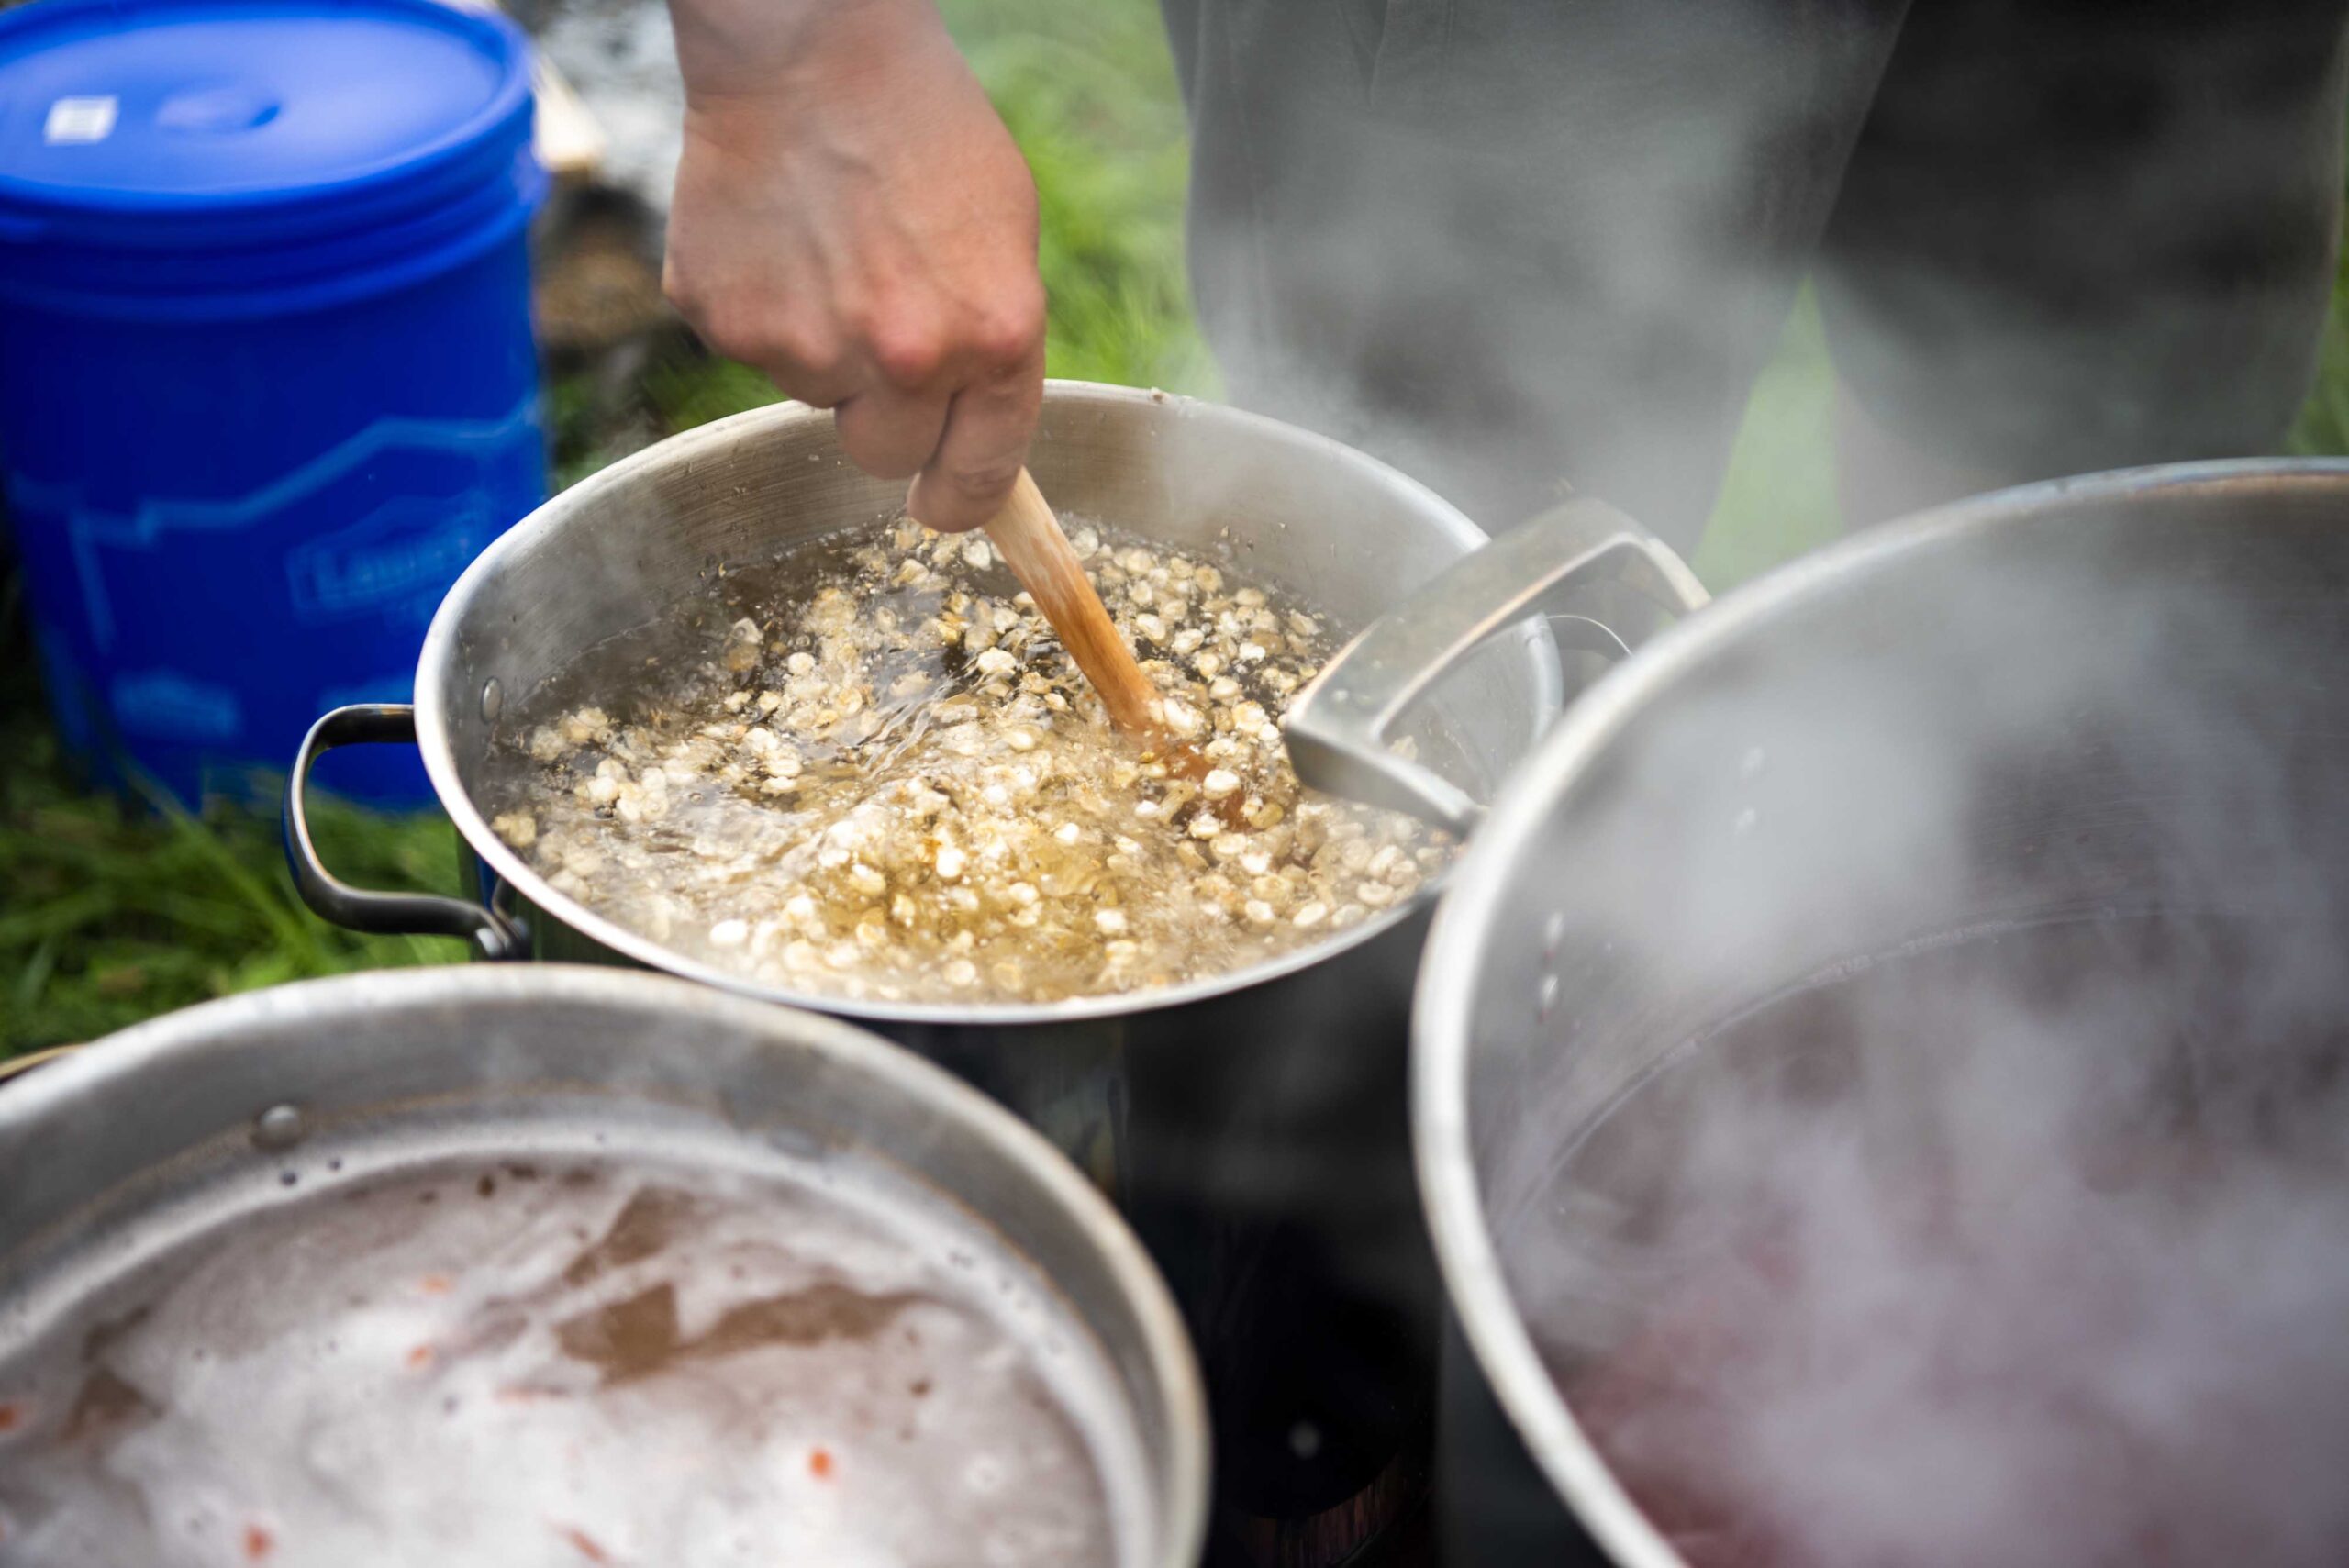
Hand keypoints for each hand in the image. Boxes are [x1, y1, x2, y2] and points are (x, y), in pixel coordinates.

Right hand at [662, 0, 1045, 530]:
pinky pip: (752, 350)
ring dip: (821, 344)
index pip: (978, 476)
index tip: (941, 505)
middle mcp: (907, 359)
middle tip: (873, 327)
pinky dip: (762, 306)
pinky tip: (778, 236)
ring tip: (827, 248)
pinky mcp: (729, 325)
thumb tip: (971, 434)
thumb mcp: (1005, 237)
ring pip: (814, 395)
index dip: (959, 500)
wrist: (808, 50)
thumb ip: (993, 345)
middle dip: (882, 413)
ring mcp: (809, 348)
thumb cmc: (921, 130)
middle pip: (884, 456)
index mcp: (995, 338)